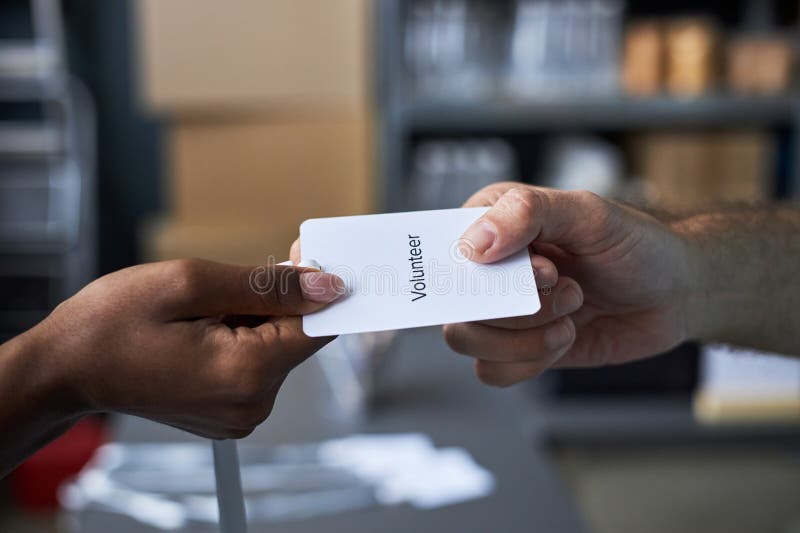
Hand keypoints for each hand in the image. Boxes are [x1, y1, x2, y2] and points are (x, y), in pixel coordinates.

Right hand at [26, 259, 343, 438]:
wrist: (65, 369)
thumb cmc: (113, 322)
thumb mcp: (192, 283)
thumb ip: (270, 286)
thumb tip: (329, 285)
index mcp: (247, 373)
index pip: (318, 327)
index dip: (316, 287)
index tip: (298, 257)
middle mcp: (252, 404)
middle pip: (296, 338)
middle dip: (275, 302)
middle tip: (232, 279)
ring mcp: (240, 416)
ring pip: (276, 350)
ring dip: (254, 320)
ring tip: (204, 311)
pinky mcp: (229, 415)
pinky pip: (255, 366)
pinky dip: (242, 340)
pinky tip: (204, 331)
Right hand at [443, 183, 692, 385]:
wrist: (674, 293)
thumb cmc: (633, 244)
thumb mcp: (587, 213)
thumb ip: (527, 213)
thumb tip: (473, 245)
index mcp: (490, 223)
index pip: (444, 250)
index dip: (478, 270)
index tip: (538, 269)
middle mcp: (487, 269)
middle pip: (453, 304)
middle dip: (514, 307)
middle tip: (564, 287)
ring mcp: (500, 312)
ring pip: (468, 342)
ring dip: (525, 335)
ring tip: (570, 314)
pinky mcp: (515, 348)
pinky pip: (491, 371)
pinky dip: (530, 361)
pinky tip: (565, 337)